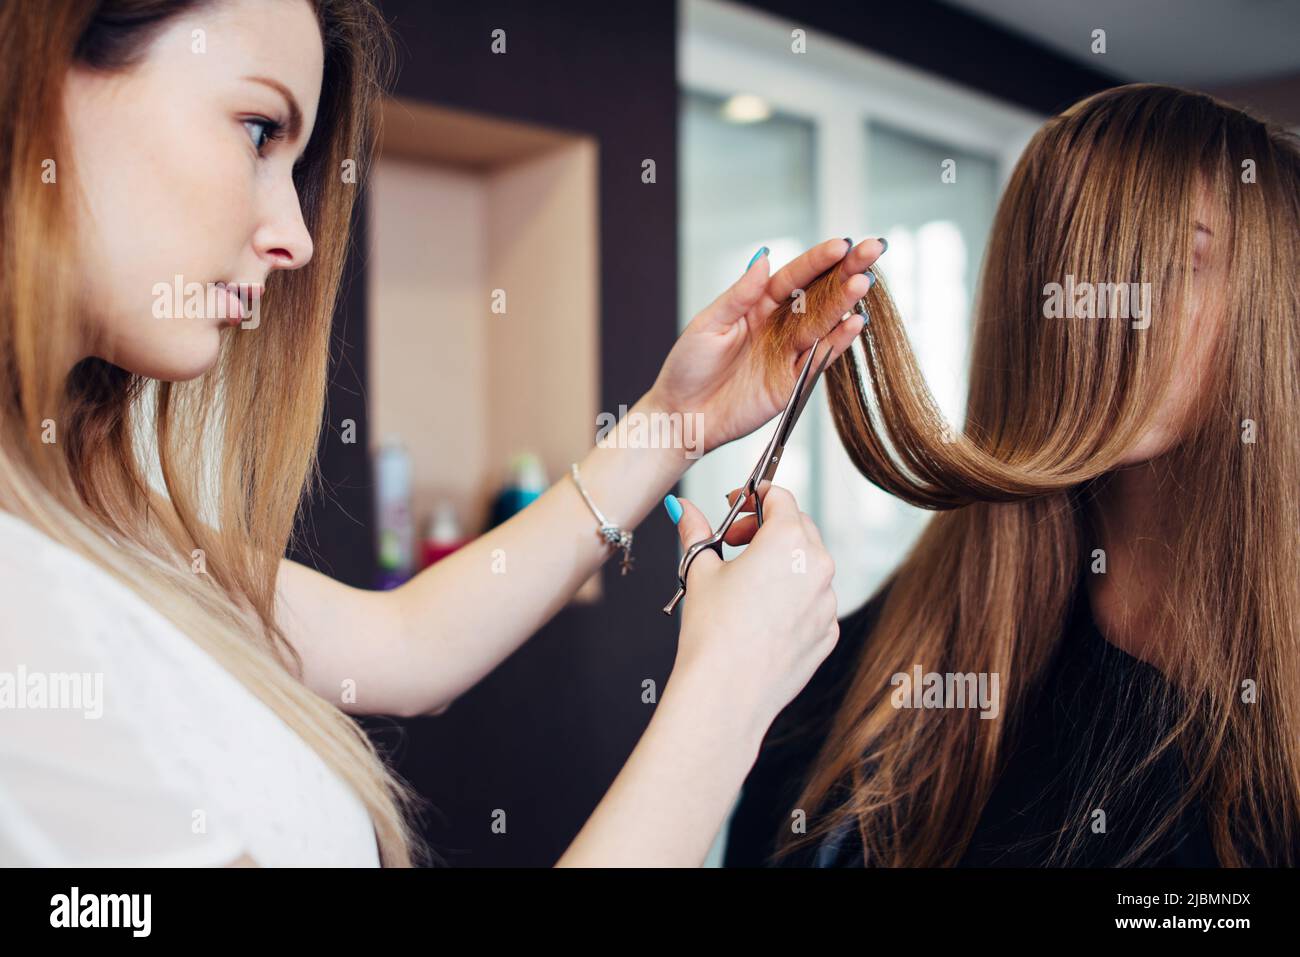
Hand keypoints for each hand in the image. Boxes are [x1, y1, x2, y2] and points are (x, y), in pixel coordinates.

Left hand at [645, 238, 885, 457]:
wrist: (683, 415)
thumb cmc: (688, 367)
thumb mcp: (707, 324)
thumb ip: (739, 296)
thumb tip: (763, 260)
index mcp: (757, 305)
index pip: (794, 277)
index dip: (818, 260)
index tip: (841, 244)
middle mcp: (778, 325)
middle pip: (819, 294)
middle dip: (846, 271)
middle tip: (873, 248)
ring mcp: (788, 353)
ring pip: (824, 323)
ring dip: (845, 303)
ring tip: (864, 282)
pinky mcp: (792, 381)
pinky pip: (820, 358)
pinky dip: (838, 342)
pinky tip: (855, 322)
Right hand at [667, 484, 837, 744]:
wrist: (726, 693)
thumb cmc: (713, 633)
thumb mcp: (699, 570)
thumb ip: (695, 530)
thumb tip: (682, 509)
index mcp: (788, 541)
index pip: (779, 497)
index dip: (753, 496)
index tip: (738, 506)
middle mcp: (818, 567)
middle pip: (799, 527)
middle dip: (767, 527)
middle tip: (736, 541)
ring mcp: (828, 603)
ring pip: (809, 566)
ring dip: (783, 563)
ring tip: (746, 582)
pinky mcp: (828, 633)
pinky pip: (814, 602)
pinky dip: (793, 598)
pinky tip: (761, 614)